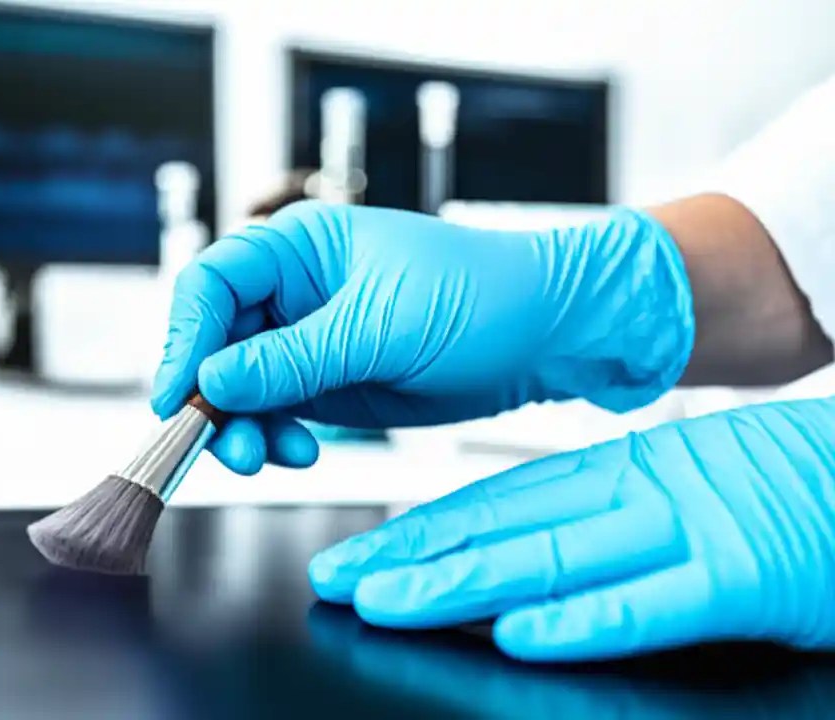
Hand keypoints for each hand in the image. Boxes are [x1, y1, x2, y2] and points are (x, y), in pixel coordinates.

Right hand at [151, 201, 693, 474]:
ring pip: (239, 387)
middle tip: (226, 446)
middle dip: (213, 398)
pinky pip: (275, 414)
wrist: (550, 335)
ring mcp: (307, 340)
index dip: (184, 337)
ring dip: (243, 428)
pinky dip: (275, 440)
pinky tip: (302, 453)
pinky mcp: (327, 383)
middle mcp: (293, 291)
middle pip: (215, 343)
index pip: (212, 284)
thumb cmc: (481, 298)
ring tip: (272, 457)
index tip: (178, 394)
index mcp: (298, 246)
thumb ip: (292, 358)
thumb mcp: (381, 327)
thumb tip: (213, 380)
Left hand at [308, 398, 834, 661]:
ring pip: (552, 560)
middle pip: (503, 530)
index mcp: (623, 473)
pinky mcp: (744, 577)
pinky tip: (520, 633)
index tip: (358, 557)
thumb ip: (603, 514)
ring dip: (462, 583)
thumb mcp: (683, 482)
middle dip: (411, 558)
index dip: (420, 531)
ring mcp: (688, 531)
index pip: (497, 504)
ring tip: (388, 600)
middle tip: (337, 581)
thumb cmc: (792, 480)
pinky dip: (582, 621)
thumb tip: (518, 556)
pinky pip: (650, 606)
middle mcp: (638, 495)